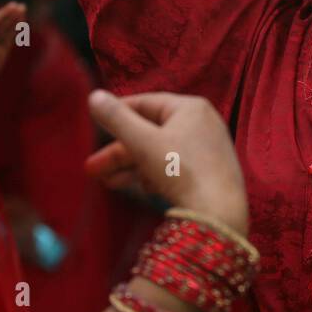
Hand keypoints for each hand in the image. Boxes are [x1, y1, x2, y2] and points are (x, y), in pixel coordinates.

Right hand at [85, 91, 247, 234]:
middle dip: (119, 152)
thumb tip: (94, 95)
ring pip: (159, 153)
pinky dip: (153, 176)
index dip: (117, 114)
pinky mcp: (208, 174)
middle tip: (92, 167)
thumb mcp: (143, 143)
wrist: (219, 215)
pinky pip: (173, 168)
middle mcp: (202, 123)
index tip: (94, 123)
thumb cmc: (182, 171)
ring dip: (130, 166)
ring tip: (106, 182)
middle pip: (150, 132)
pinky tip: (139, 189)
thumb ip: (117, 119)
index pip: (145, 103)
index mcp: (190, 107)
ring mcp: (206, 149)